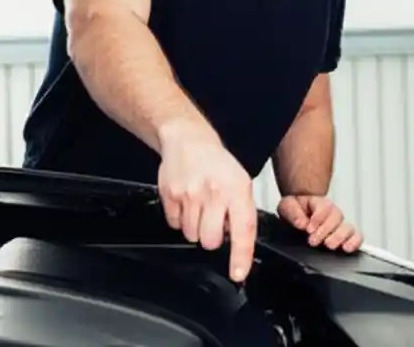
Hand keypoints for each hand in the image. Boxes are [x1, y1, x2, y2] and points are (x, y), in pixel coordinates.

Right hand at [156, 123, 257, 282]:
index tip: (238, 274)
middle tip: (213, 218)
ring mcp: (189, 194)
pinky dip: (180, 219)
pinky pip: (175, 225)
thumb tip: (237, 243)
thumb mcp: (241, 182)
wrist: (188, 139)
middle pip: (210, 241)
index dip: (240, 256)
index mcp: (237, 189)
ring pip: (191, 236)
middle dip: (211, 237)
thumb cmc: (217, 163)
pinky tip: (186, 201)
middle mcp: (214, 192)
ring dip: (195, 227)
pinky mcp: (170, 195)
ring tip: (199, 205)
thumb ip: (241, 212)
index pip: (243, 229)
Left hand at [277, 195, 362, 251]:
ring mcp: (340, 225)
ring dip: (339, 237)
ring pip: (348, 227)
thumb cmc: (296, 209)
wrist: (299, 213)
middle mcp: (332, 213)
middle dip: (325, 231)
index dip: (317, 219)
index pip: (325, 207)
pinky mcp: (345, 236)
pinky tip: (347, 248)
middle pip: (337, 217)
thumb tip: (301, 223)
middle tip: (313, 240)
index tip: (308, 229)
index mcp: (319, 203)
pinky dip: (355, 242)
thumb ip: (292, 212)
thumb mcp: (287, 206)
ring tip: (329, 245)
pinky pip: (357, 237)